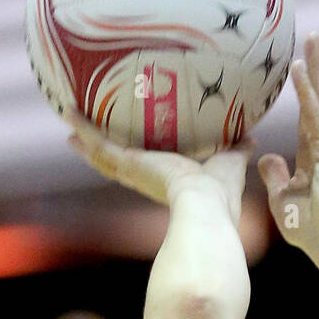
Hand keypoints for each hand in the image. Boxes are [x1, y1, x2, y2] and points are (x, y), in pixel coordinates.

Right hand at [64, 107, 253, 226]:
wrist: (207, 206)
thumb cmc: (222, 193)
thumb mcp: (230, 160)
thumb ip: (238, 148)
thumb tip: (251, 136)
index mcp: (168, 180)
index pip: (145, 167)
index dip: (134, 158)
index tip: (125, 149)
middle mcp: (146, 179)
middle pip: (115, 162)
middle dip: (99, 148)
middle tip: (82, 135)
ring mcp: (134, 173)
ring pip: (101, 153)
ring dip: (84, 135)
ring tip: (66, 117)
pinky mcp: (128, 165)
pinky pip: (100, 145)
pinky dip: (84, 129)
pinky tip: (68, 112)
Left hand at [257, 30, 318, 278]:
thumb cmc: (312, 229)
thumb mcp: (284, 198)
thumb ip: (276, 175)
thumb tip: (267, 157)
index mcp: (317, 152)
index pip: (314, 109)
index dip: (310, 83)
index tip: (307, 57)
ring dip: (318, 65)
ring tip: (318, 35)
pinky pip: (315, 115)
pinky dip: (306, 91)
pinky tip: (299, 68)